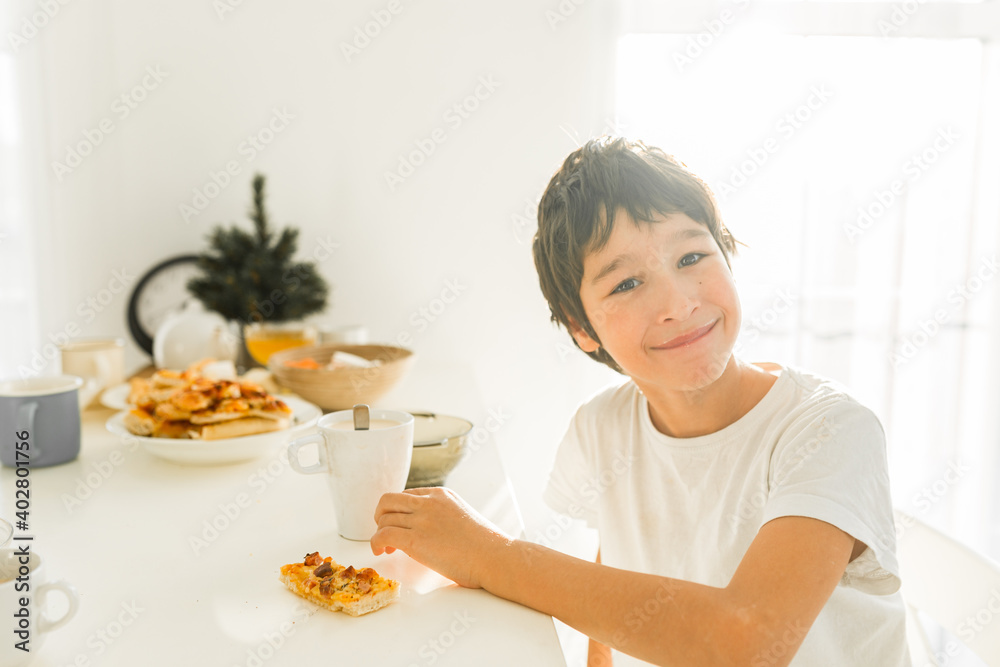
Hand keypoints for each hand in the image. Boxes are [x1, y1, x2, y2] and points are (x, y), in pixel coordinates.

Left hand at [371, 487, 512, 588]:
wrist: (495, 556)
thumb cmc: (486, 546)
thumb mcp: (463, 518)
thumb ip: (443, 517)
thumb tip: (429, 532)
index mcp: (442, 494)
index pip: (407, 494)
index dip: (398, 511)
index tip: (399, 525)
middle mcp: (429, 502)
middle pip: (388, 500)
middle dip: (381, 516)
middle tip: (386, 533)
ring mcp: (422, 519)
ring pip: (383, 517)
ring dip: (379, 532)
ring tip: (387, 548)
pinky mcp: (416, 539)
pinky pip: (383, 534)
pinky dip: (376, 543)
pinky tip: (382, 552)